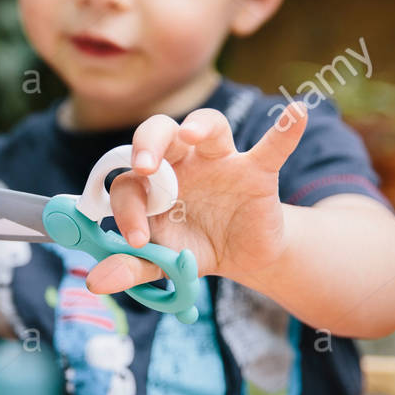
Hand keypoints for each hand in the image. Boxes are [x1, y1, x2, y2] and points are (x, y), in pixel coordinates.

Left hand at [86, 101, 308, 294]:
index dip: (127, 210)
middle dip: (147, 143)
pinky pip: (272, 146)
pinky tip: (297, 112)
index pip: (129, 184)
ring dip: (199, 126)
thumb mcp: (161, 263)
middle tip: (144, 166)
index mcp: (150, 183)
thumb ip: (131, 268)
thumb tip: (96, 282)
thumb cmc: (192, 249)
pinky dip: (285, 130)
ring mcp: (220, 162)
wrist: (240, 257)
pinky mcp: (256, 171)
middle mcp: (180, 162)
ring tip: (190, 135)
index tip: (136, 240)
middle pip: (159, 133)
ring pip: (209, 126)